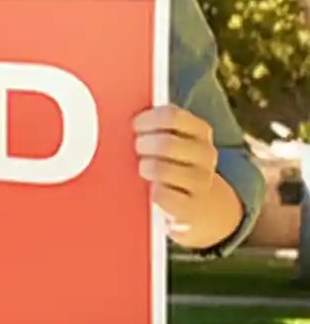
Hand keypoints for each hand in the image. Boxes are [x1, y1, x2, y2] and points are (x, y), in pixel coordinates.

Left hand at [133, 105, 238, 244]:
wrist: (202, 204)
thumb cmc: (175, 164)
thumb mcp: (173, 140)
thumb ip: (154, 127)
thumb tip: (118, 116)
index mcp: (199, 131)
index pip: (172, 116)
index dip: (147, 120)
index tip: (134, 126)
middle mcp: (204, 154)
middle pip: (166, 143)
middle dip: (143, 145)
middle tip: (137, 149)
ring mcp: (202, 181)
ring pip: (161, 169)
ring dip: (145, 168)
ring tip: (143, 169)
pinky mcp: (192, 206)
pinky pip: (162, 195)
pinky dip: (153, 191)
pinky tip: (152, 189)